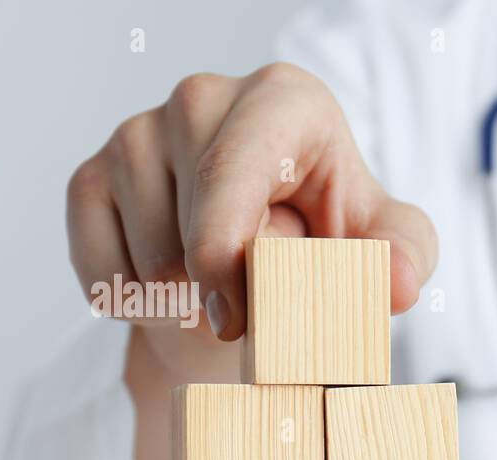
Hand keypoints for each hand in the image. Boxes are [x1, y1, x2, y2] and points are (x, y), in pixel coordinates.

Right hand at [66, 64, 437, 459]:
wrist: (267, 266)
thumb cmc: (331, 240)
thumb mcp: (385, 246)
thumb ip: (405, 258)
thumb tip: (399, 286)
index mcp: (283, 101)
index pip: (231, 173)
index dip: (227, 257)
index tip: (240, 322)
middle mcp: (203, 100)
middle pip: (189, 228)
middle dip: (223, 294)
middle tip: (258, 310)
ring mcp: (138, 133)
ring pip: (147, 261)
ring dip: (187, 308)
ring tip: (225, 294)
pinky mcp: (92, 176)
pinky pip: (100, 270)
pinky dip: (137, 307)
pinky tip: (176, 298)